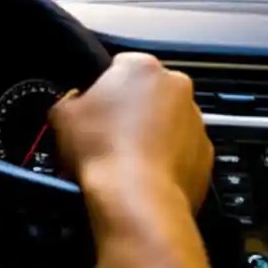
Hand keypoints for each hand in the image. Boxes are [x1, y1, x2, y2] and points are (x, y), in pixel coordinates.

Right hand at [49, 53, 212, 212]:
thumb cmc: (102, 152)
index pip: (119, 65)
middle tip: (109, 135)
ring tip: (126, 160)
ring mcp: (196, 120)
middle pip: (148, 92)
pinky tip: (145, 174)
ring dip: (151, 133)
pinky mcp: (206, 153)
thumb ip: (69, 99)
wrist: (136, 201)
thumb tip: (74, 102)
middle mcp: (176, 86)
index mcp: (142, 66)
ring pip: (168, 120)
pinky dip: (167, 158)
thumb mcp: (62, 117)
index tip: (94, 111)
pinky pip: (182, 149)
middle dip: (132, 109)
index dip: (103, 89)